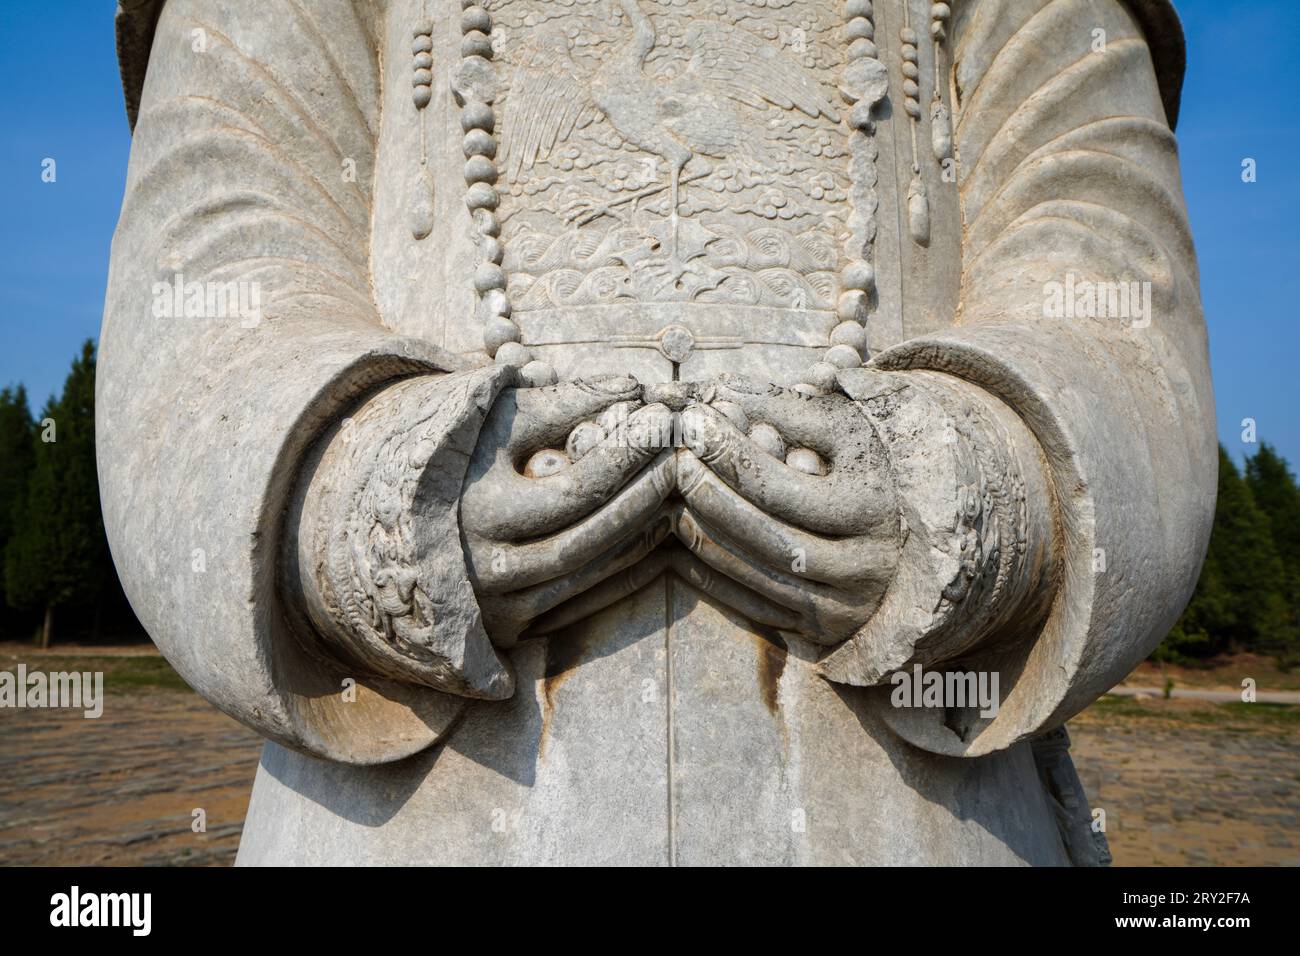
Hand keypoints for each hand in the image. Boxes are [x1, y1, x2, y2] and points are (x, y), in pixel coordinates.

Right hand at [460, 376, 677, 642]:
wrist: (385, 519)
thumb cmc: (453, 453)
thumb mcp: (497, 419)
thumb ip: (563, 403)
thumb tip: (633, 388)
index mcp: (477, 512)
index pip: (576, 488)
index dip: (628, 454)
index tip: (662, 419)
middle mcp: (486, 567)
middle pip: (589, 536)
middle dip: (645, 495)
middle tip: (683, 455)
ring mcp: (498, 603)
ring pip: (588, 574)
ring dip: (641, 534)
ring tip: (678, 491)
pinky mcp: (509, 625)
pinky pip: (580, 603)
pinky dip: (624, 572)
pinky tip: (657, 536)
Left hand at [672, 377, 901, 642]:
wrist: (922, 537)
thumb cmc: (872, 466)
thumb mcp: (847, 431)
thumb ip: (789, 410)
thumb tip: (719, 395)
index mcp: (872, 510)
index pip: (779, 486)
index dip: (728, 454)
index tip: (691, 421)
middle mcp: (862, 567)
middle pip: (763, 535)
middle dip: (708, 494)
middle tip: (672, 457)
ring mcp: (843, 606)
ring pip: (755, 573)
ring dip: (702, 534)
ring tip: (670, 494)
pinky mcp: (824, 631)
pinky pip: (754, 607)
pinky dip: (711, 575)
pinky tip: (680, 541)